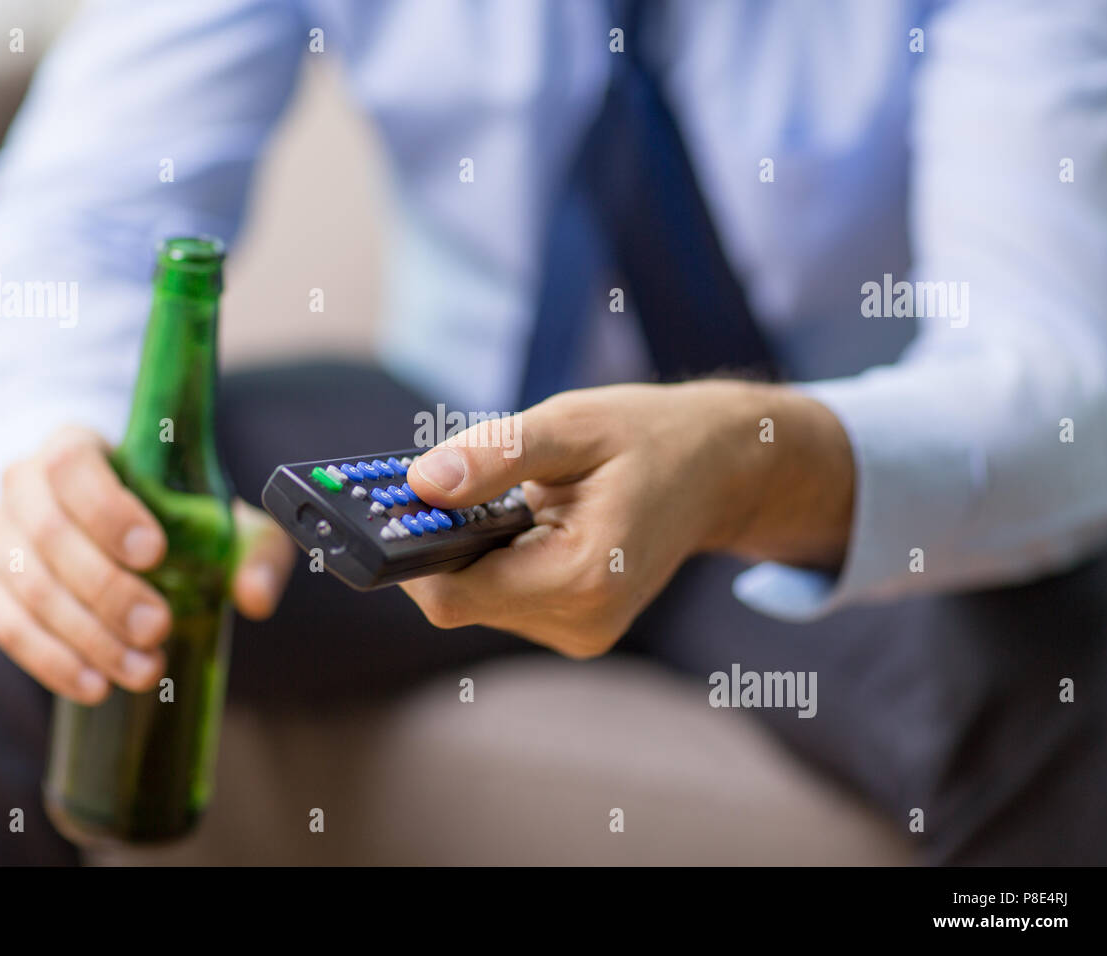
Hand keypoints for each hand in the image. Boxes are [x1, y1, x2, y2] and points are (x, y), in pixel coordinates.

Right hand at [0, 425, 294, 702]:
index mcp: (77, 448)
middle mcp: (25, 484)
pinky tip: (94, 685)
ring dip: (87, 636)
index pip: (74, 466)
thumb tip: (257, 597)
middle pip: (50, 533)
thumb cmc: (168, 516)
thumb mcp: (220, 520)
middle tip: (159, 628)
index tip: (155, 553)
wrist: (97, 525)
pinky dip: (50, 660)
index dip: (109, 511)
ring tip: (142, 669)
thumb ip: (251, 549)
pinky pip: (6, 625)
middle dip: (108, 590)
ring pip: (29, 586)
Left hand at [401, 381, 852, 657]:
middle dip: (434, 544)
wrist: (721, 468)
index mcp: (585, 577)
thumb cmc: (651, 437)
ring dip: (464, 550)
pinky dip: (489, 559)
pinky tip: (513, 517)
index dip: (409, 550)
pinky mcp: (576, 625)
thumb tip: (420, 482)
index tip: (385, 503)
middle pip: (458, 599)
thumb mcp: (572, 425)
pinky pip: (502, 597)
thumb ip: (495, 456)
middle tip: (427, 484)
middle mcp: (582, 621)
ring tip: (487, 494)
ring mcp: (580, 631)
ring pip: (476, 600)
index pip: (453, 592)